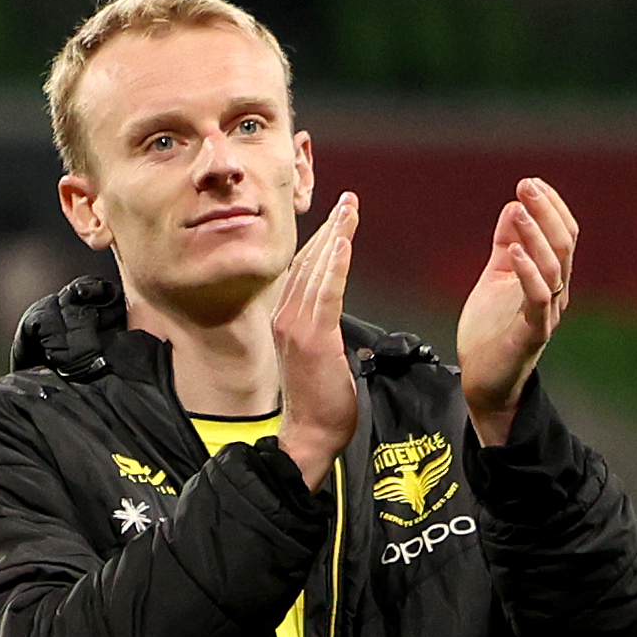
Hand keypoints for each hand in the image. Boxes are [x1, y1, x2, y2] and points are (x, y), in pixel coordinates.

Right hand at [274, 193, 361, 483]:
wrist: (310, 435)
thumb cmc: (320, 403)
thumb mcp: (321, 356)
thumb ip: (323, 329)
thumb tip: (335, 315)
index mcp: (286, 321)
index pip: (305, 271)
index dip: (323, 240)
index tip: (340, 217)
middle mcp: (285, 318)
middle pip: (309, 263)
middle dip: (331, 229)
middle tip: (350, 201)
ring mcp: (296, 328)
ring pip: (317, 271)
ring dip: (336, 237)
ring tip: (351, 211)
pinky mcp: (313, 339)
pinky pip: (327, 293)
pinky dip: (335, 265)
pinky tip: (344, 241)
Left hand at [455, 176, 577, 440]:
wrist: (484, 381)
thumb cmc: (491, 331)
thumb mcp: (495, 278)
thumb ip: (506, 246)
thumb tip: (512, 207)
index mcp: (551, 278)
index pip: (563, 235)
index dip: (550, 207)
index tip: (530, 183)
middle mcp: (556, 293)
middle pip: (564, 245)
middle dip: (546, 212)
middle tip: (526, 185)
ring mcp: (547, 313)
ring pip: (554, 267)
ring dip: (535, 235)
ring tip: (517, 210)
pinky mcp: (532, 333)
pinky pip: (537, 299)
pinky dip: (527, 273)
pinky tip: (513, 252)